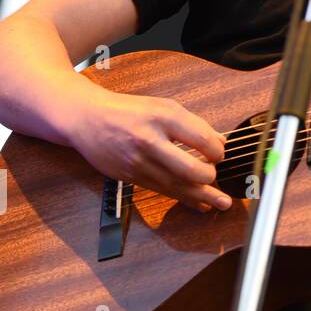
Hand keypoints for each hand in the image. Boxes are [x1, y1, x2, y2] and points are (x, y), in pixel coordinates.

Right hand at [67, 88, 232, 212]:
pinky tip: (200, 204)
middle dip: (209, 176)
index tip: (221, 154)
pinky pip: (163, 191)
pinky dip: (183, 198)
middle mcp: (150, 141)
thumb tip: (219, 141)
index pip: (201, 139)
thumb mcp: (163, 106)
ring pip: (176, 185)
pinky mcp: (131, 177)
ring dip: (202, 196)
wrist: (87, 119)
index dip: (217, 151)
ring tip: (223, 203)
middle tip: (216, 175)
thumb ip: (192, 124)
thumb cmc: (128, 110)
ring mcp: (139, 162)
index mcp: (162, 117)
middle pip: (189, 169)